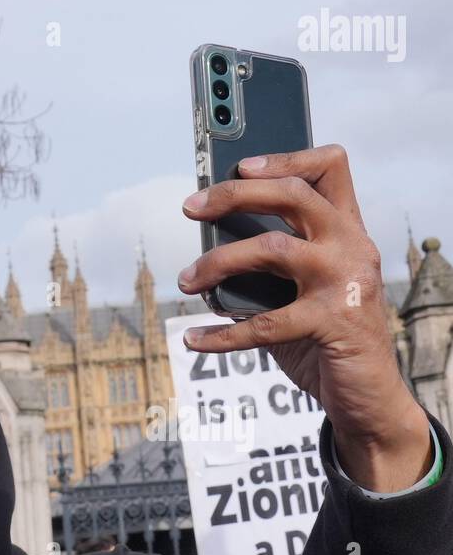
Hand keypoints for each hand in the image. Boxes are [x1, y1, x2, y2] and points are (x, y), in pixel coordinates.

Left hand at [177, 144, 431, 491]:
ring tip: (186, 280)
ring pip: (271, 248)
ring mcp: (347, 282)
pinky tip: (196, 338)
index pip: (329, 167)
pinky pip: (266, 322)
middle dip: (233, 194)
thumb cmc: (325, 337)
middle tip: (191, 207)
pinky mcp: (336, 322)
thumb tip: (206, 249)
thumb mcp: (300, 291)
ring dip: (216, 262)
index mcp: (345, 230)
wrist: (368, 397)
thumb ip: (268, 266)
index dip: (285, 158)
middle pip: (293, 194)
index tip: (240, 164)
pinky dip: (222, 334)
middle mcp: (352, 246)